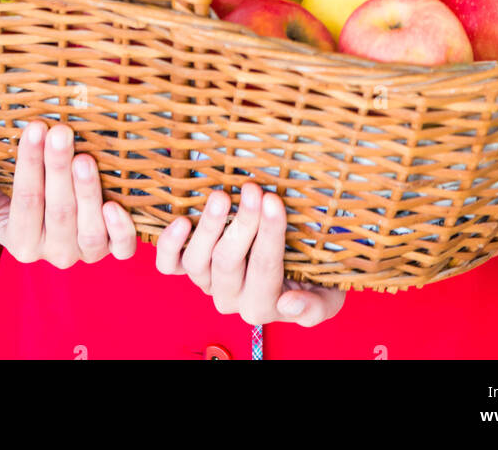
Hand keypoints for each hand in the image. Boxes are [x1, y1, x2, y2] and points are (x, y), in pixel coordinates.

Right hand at [0, 120, 137, 267]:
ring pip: (90, 229)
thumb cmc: (17, 205)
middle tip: (60, 132)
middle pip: (59, 211)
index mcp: (22, 243)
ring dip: (87, 192)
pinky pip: (122, 248)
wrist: (51, 218)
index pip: (25, 202)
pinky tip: (116, 205)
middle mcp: (55, 252)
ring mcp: (86, 251)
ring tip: (84, 158)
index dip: (29, 165)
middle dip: (58, 168)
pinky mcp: (114, 247)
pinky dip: (122, 230)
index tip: (34, 128)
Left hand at [155, 181, 345, 326]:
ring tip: (221, 196)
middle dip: (242, 224)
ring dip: (208, 227)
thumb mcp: (327, 296)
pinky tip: (182, 221)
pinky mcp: (188, 268)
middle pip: (229, 262)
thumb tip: (289, 304)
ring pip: (198, 262)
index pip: (265, 269)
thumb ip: (314, 307)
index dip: (268, 235)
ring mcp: (207, 282)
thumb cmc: (311, 277)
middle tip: (253, 190)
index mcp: (265, 304)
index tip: (273, 201)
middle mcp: (231, 297)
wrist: (292, 265)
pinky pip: (170, 265)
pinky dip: (170, 246)